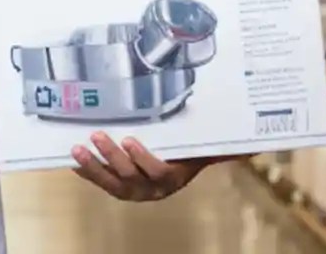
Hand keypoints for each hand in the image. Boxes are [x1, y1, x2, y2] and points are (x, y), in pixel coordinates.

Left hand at [71, 133, 243, 201]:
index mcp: (174, 177)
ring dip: (94, 166)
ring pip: (112, 182)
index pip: (159, 173)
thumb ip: (226, 147)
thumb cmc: (193, 149)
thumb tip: (254, 146)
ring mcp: (134, 189)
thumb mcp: (208, 147)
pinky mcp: (118, 185)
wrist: (181, 162)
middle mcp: (152, 188)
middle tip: (99, 136)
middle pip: (131, 178)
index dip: (143, 159)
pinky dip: (85, 172)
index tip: (131, 140)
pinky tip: (71, 159)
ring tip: (78, 147)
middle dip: (113, 158)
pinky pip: (100, 182)